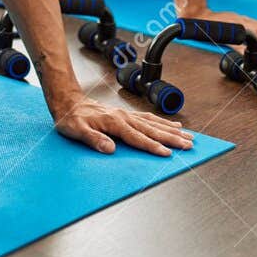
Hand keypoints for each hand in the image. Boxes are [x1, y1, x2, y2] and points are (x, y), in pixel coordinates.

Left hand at [54, 96, 194, 156]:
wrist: (68, 102)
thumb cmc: (71, 118)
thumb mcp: (77, 131)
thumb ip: (93, 140)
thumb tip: (109, 149)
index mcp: (114, 123)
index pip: (138, 138)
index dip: (153, 147)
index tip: (167, 153)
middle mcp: (124, 117)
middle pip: (152, 129)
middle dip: (172, 138)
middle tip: (189, 145)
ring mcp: (126, 115)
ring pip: (154, 123)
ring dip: (171, 130)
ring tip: (187, 135)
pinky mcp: (126, 114)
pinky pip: (148, 118)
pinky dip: (162, 122)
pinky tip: (171, 125)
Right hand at [179, 8, 256, 52]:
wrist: (197, 17)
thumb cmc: (217, 23)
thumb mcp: (234, 27)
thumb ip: (245, 35)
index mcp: (245, 20)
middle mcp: (241, 20)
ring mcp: (233, 24)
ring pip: (251, 32)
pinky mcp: (222, 29)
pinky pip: (233, 38)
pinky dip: (241, 46)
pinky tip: (247, 53)